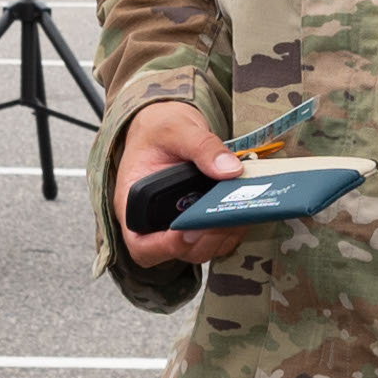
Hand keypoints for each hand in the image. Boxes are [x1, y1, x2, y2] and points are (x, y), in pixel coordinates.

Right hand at [113, 97, 252, 272]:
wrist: (166, 127)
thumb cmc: (159, 130)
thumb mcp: (176, 129)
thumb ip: (201, 146)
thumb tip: (229, 169)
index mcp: (133, 204)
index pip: (141, 245)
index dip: (163, 246)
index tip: (187, 231)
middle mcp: (153, 223)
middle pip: (178, 251)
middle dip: (206, 237)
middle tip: (228, 215)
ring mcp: (177, 225)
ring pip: (201, 248)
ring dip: (223, 235)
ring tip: (241, 210)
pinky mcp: (197, 222)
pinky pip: (215, 238)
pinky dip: (231, 229)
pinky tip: (244, 208)